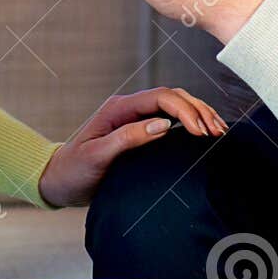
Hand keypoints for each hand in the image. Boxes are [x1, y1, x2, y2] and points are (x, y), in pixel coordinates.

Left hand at [37, 86, 226, 207]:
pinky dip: (190, 123)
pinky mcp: (139, 130)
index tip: (201, 132)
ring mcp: (135, 118)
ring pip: (174, 106)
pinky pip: (170, 119)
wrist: (59, 181)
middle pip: (172, 97)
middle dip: (198, 110)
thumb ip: (128, 139)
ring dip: (198, 114)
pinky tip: (204, 134)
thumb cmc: (75, 171)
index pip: (161, 98)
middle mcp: (129, 108)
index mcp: (119, 109)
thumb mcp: (97, 157)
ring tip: (218, 130)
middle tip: (217, 132)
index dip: (185, 111)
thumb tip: (163, 125)